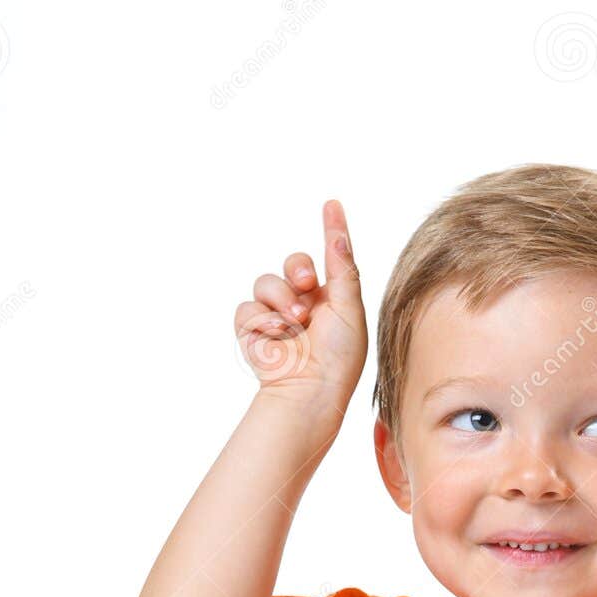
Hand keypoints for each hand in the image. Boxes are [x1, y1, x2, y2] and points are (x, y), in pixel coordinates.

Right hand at [234, 200, 367, 409]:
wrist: (312, 391)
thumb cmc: (338, 358)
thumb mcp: (348, 309)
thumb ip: (342, 268)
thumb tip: (339, 232)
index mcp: (330, 300)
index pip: (328, 258)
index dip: (330, 231)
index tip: (332, 204)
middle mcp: (303, 305)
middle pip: (293, 263)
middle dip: (298, 268)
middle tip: (308, 284)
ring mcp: (275, 317)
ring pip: (266, 282)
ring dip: (282, 298)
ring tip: (296, 321)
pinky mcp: (252, 332)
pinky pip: (247, 308)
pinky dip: (262, 319)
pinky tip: (278, 335)